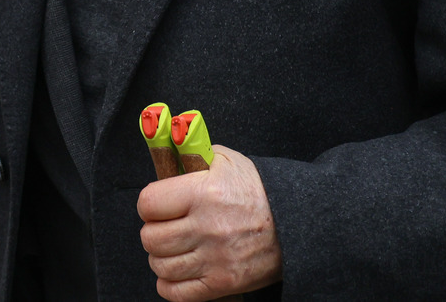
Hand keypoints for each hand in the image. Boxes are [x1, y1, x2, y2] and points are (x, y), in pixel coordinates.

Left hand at [137, 147, 282, 300]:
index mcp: (204, 193)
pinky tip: (178, 270)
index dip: (149, 205)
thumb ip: (192, 157)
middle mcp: (207, 228)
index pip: (148, 204)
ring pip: (161, 266)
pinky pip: (177, 293)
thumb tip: (164, 158)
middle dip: (153, 231)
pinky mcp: (224, 283)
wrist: (297, 223)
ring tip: (173, 248)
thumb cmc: (259, 191)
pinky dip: (169, 285)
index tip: (157, 206)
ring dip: (161, 257)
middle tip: (166, 227)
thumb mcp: (226, 161)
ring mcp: (216, 259)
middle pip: (151, 238)